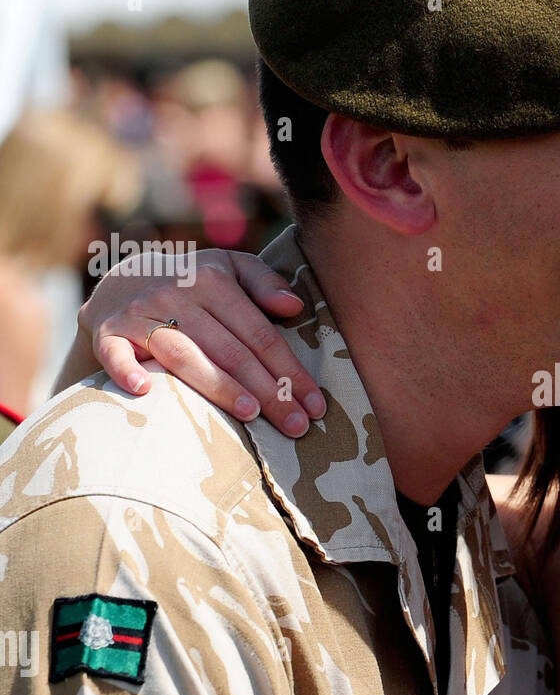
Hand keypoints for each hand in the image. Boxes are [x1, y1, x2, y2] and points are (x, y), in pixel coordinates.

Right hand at [78, 249, 325, 435]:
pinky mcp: (108, 333)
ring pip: (185, 356)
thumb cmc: (193, 283)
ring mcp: (140, 315)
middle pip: (230, 351)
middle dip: (268, 391)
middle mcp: (177, 297)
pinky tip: (146, 391)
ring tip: (251, 414)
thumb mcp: (230, 269)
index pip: (260, 335)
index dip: (290, 370)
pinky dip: (127, 371)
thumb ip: (264, 283)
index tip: (315, 405)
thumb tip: (295, 307)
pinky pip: (116, 354)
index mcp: (213, 282)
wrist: (121, 280)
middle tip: (296, 425)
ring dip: (217, 385)